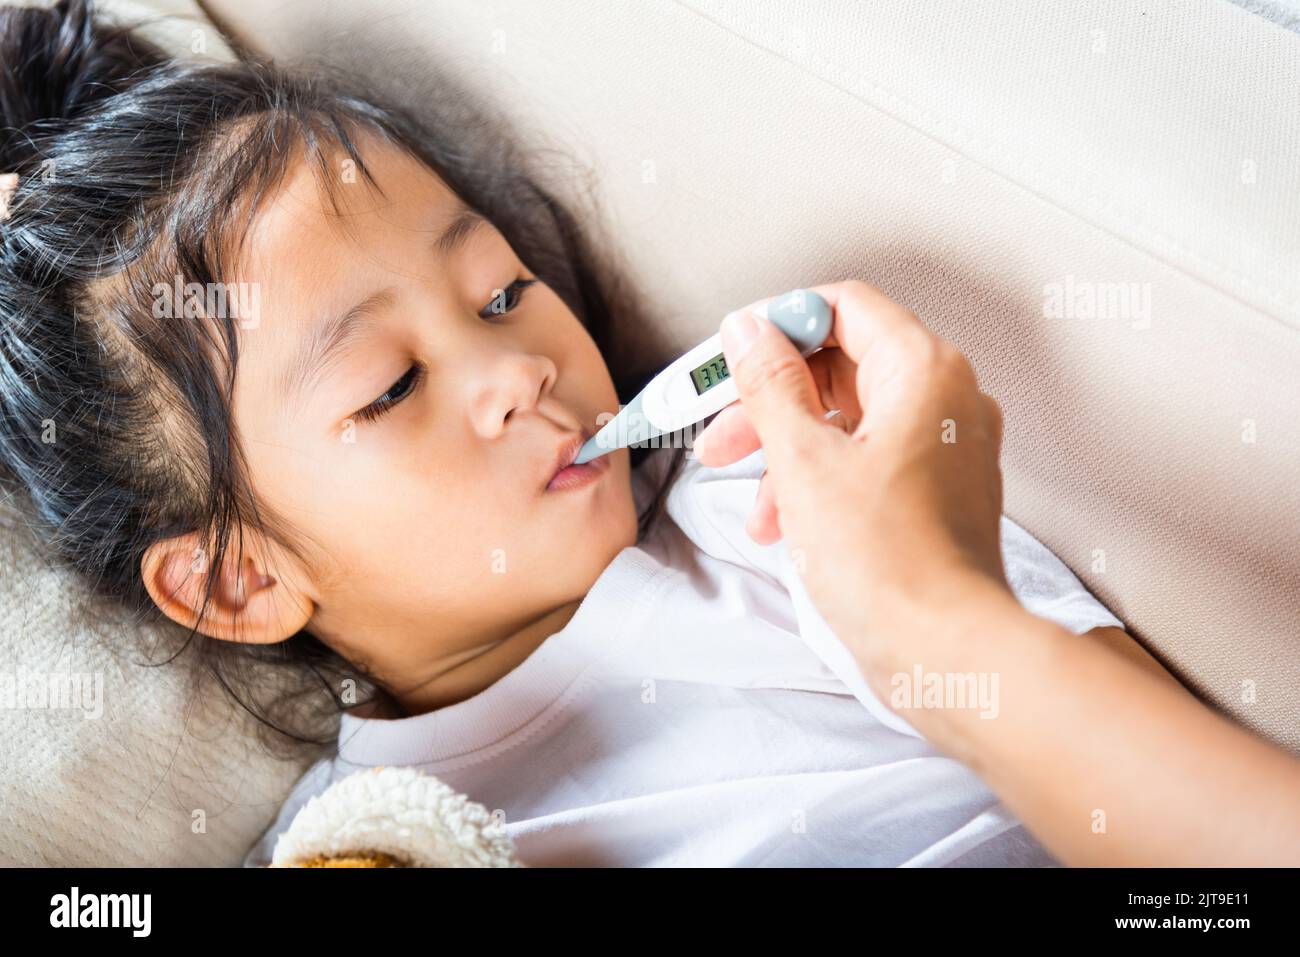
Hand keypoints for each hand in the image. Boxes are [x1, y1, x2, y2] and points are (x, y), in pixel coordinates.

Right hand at [692, 280, 1011, 675]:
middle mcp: (947, 399)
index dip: (781, 324)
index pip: (845, 307)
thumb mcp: (802, 460)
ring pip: (850, 420)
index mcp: (924, 371)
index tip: (735, 355)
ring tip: (753, 504)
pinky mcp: (938, 493)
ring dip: (788, 452)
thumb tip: (749, 331)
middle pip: (843, 366)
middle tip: (722, 436)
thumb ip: (770, 383)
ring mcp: (947, 448)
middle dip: (772, 402)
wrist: (943, 650)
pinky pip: (869, 461)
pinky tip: (785, 526)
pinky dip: (822, 481)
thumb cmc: (886, 561)